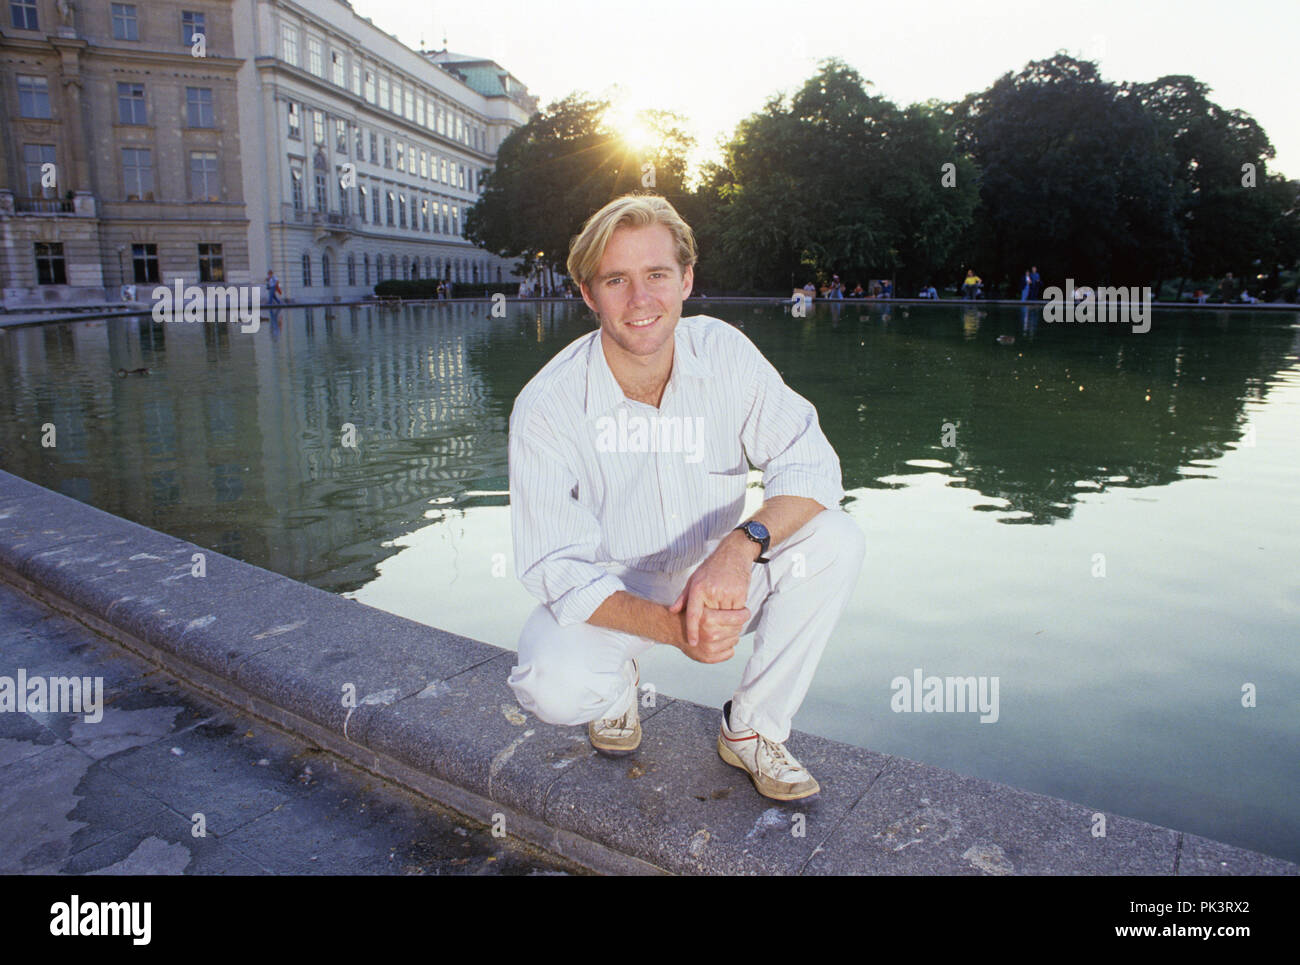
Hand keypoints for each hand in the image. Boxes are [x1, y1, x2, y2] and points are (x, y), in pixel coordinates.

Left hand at [668, 536, 754, 662]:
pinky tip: (734, 609)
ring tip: (726, 617)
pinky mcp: (740, 593)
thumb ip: (683, 597)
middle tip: (715, 629)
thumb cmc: (713, 567)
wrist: (734, 553)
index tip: (693, 643)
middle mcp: (711, 590)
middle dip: (714, 626)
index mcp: (698, 587)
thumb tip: (673, 611)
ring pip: (726, 618)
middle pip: (712, 619)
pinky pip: (737, 613)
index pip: (694, 614)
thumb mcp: (694, 579)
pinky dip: (736, 615)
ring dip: (726, 622)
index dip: (692, 630)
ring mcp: (727, 592)